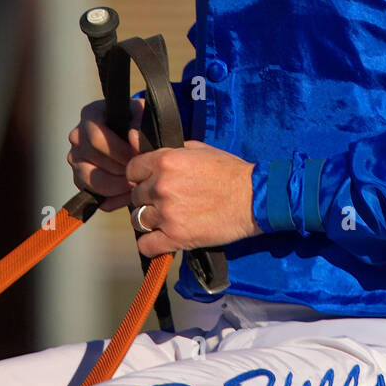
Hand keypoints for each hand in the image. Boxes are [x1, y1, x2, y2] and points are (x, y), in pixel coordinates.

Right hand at [67, 98, 145, 212]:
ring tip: (136, 186)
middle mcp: (78, 136)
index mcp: (90, 115)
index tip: (137, 157)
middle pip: (93, 160)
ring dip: (116, 186)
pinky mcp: (79, 178)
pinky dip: (112, 198)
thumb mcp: (143, 116)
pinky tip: (129, 194)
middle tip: (140, 175)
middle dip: (120, 170)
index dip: (119, 151)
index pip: (96, 138)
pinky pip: (92, 194)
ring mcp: (76, 159)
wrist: (136, 134)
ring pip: (90, 180)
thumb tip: (133, 139)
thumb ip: (140, 125)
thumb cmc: (139, 122)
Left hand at [126, 141, 262, 256]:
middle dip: (148, 198)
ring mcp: (167, 213)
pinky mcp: (176, 237)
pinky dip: (152, 243)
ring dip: (151, 220)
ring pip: (139, 220)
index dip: (140, 176)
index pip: (131, 170)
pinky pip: (146, 245)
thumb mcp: (199, 149)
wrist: (254, 198)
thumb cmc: (230, 172)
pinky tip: (164, 237)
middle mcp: (161, 186)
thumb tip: (137, 141)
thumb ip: (167, 148)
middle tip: (167, 200)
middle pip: (135, 196)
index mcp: (165, 161)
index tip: (151, 181)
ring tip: (169, 218)